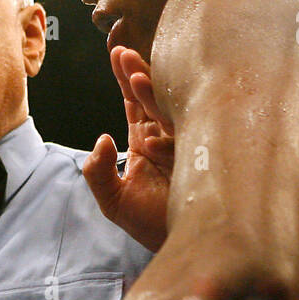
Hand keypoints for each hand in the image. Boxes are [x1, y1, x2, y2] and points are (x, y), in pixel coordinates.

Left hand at [82, 47, 174, 251]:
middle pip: (150, 100)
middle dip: (137, 75)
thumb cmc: (149, 224)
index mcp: (144, 142)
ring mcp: (184, 144)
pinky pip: (184, 137)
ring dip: (150, 93)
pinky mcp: (200, 156)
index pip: (133, 104)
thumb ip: (98, 173)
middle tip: (124, 53)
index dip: (125, 80)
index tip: (117, 54)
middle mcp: (165, 138)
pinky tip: (148, 137)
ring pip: (167, 112)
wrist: (182, 246)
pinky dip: (166, 134)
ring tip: (134, 75)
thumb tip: (102, 140)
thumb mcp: (114, 201)